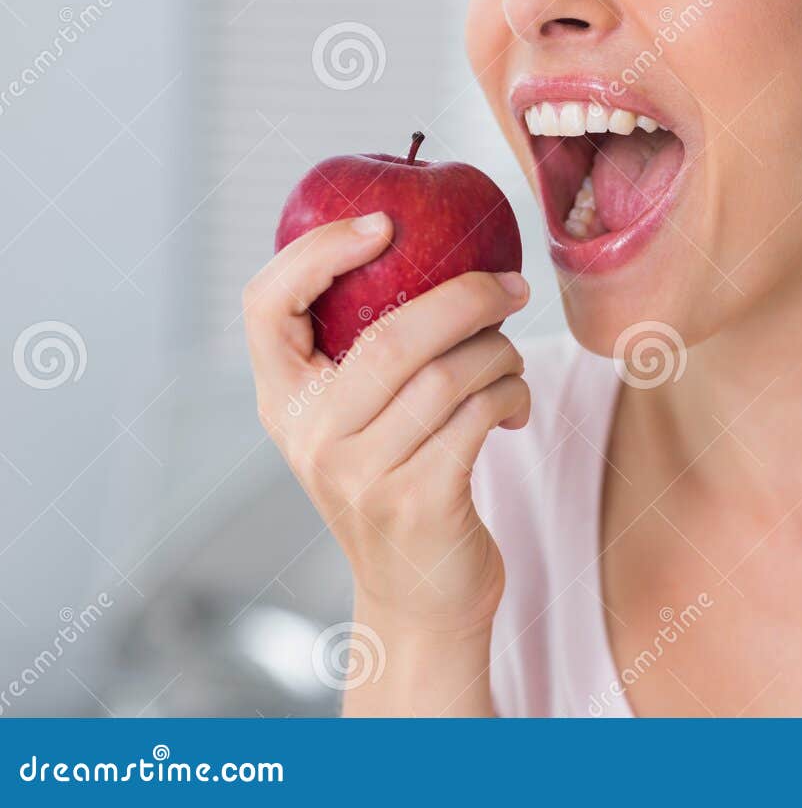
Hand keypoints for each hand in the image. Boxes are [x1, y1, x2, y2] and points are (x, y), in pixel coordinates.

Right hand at [243, 211, 530, 636]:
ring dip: (500, 354)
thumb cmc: (403, 485)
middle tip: (510, 285)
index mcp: (285, 401)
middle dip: (465, 298)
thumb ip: (372, 354)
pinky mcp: (419, 501)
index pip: (265, 306)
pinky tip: (514, 404)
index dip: (316, 252)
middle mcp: (311, 437)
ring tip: (511, 361)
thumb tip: (442, 252)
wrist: (421, 599)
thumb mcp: (361, 422)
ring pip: (448, 376)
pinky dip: (511, 394)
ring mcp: (361, 475)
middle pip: (390, 337)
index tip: (383, 224)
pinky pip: (479, 415)